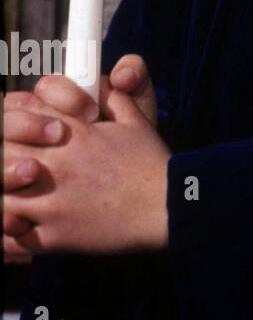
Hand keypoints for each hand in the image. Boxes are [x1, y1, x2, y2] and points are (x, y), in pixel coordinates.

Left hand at [4, 83, 169, 259]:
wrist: (168, 205)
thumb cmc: (151, 163)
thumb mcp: (135, 119)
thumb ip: (111, 98)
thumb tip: (99, 82)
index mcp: (73, 133)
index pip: (17, 115)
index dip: (9, 122)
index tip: (15, 133)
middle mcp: (56, 164)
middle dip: (1, 158)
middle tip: (13, 167)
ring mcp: (51, 201)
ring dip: (3, 194)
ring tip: (12, 196)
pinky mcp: (55, 235)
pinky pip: (11, 236)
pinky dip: (8, 231)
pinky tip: (17, 224)